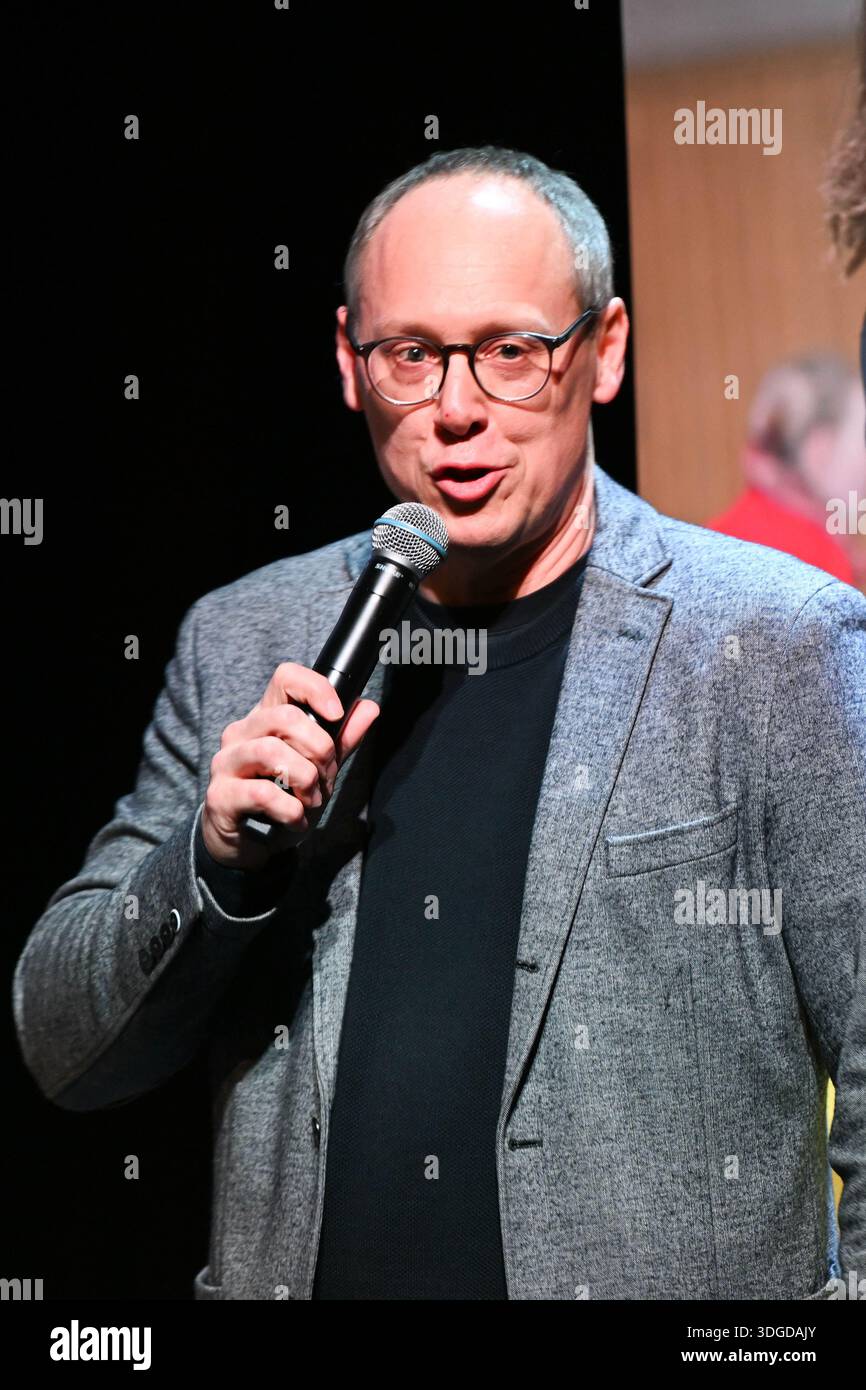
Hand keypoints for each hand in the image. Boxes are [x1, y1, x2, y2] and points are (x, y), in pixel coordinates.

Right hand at [202, 663, 379, 869]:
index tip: (337, 715)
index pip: (285, 678)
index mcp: (265, 718)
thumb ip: (341, 739)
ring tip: (311, 799)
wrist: (248, 843)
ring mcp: (226, 763)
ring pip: (272, 752)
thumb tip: (368, 707)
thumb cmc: (281, 799)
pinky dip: (290, 810)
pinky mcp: (220, 796)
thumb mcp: (318, 768)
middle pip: (286, 718)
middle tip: (326, 778)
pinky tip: (295, 819)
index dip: (315, 688)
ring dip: (306, 780)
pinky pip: (261, 793)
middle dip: (320, 750)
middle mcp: (240, 734)